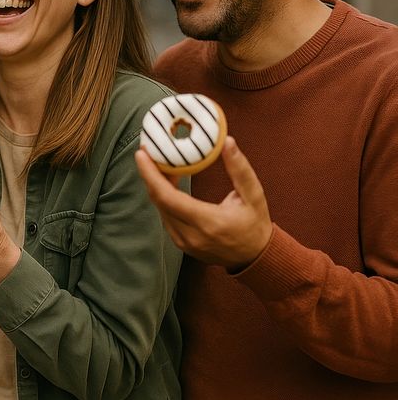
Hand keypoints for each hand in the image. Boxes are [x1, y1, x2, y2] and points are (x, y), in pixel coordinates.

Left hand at [135, 136, 272, 269]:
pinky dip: (164, 199)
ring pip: (161, 210)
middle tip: (148, 154)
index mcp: (208, 222)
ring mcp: (184, 243)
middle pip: (159, 202)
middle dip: (150, 176)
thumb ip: (239, 168)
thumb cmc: (255, 224)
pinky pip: (166, 218)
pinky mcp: (182, 245)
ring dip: (157, 187)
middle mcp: (191, 236)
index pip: (168, 197)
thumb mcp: (253, 194)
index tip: (142, 155)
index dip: (151, 175)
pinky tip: (169, 184)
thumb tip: (228, 142)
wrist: (256, 257)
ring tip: (161, 165)